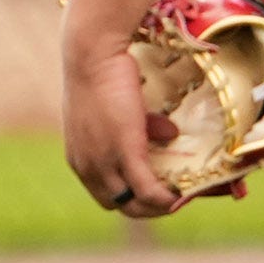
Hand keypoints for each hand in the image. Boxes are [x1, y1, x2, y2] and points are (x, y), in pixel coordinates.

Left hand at [61, 36, 181, 219]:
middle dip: (148, 206)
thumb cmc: (103, 73)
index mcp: (80, 159)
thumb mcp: (118, 108)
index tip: (155, 186)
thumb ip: (142, 126)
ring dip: (159, 205)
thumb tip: (170, 133)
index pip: (106, 194)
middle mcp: (88, 167)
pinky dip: (166, 198)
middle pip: (120, 205)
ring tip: (181, 194)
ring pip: (134, 204)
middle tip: (173, 193)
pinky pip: (148, 190)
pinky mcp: (124, 153)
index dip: (132, 195)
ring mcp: (104, 162)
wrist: (94, 56)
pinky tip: (183, 194)